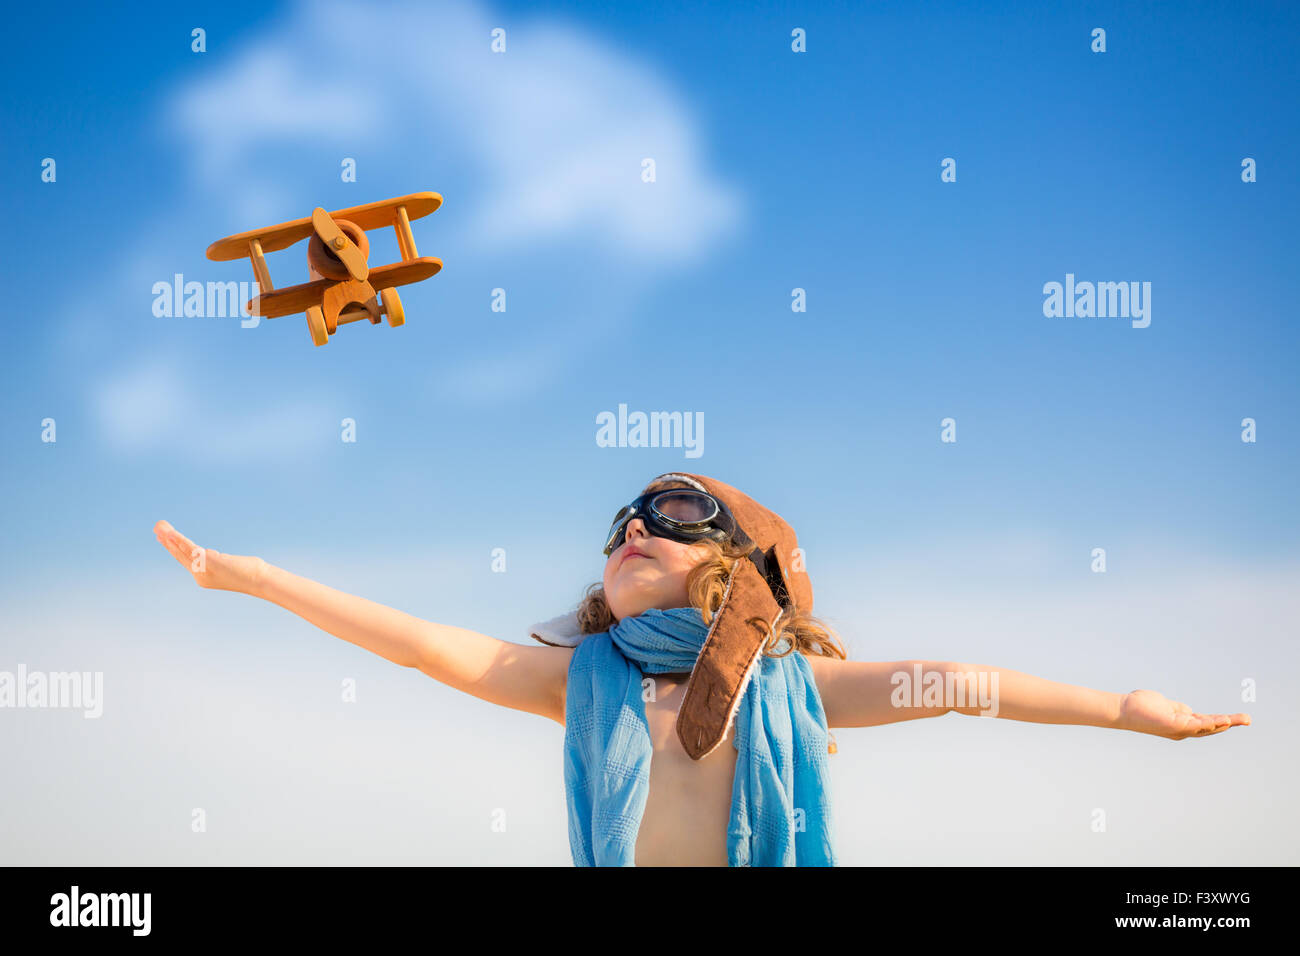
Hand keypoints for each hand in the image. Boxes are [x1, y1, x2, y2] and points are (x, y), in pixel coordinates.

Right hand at [153, 520, 266, 595]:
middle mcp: (200, 575)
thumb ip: (217, 560)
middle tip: (156, 527)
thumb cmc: (250, 573)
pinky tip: (171, 534)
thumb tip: (212, 554)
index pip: (184, 559)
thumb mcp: (229, 565)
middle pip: (179, 555)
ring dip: (169, 538)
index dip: (172, 548)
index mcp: (203, 575)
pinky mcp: (209, 564)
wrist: (260, 581)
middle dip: (166, 541)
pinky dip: (179, 541)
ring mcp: (204, 570)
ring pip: (182, 551)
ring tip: (159, 526)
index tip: (162, 537)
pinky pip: (191, 550)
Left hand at [1118, 689, 1250, 739]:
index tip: (1237, 718)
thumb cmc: (1142, 707)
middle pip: (1211, 728)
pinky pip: (1194, 724)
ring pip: (1206, 727)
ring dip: (1224, 723)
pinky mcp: (1173, 724)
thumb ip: (1180, 710)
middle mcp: (1183, 729)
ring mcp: (1179, 728)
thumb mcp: (1168, 707)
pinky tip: (1220, 720)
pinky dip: (1208, 723)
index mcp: (1183, 724)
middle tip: (1248, 719)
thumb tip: (1188, 711)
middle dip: (1230, 724)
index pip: (1207, 724)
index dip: (1223, 722)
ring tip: (1239, 719)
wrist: (1125, 709)